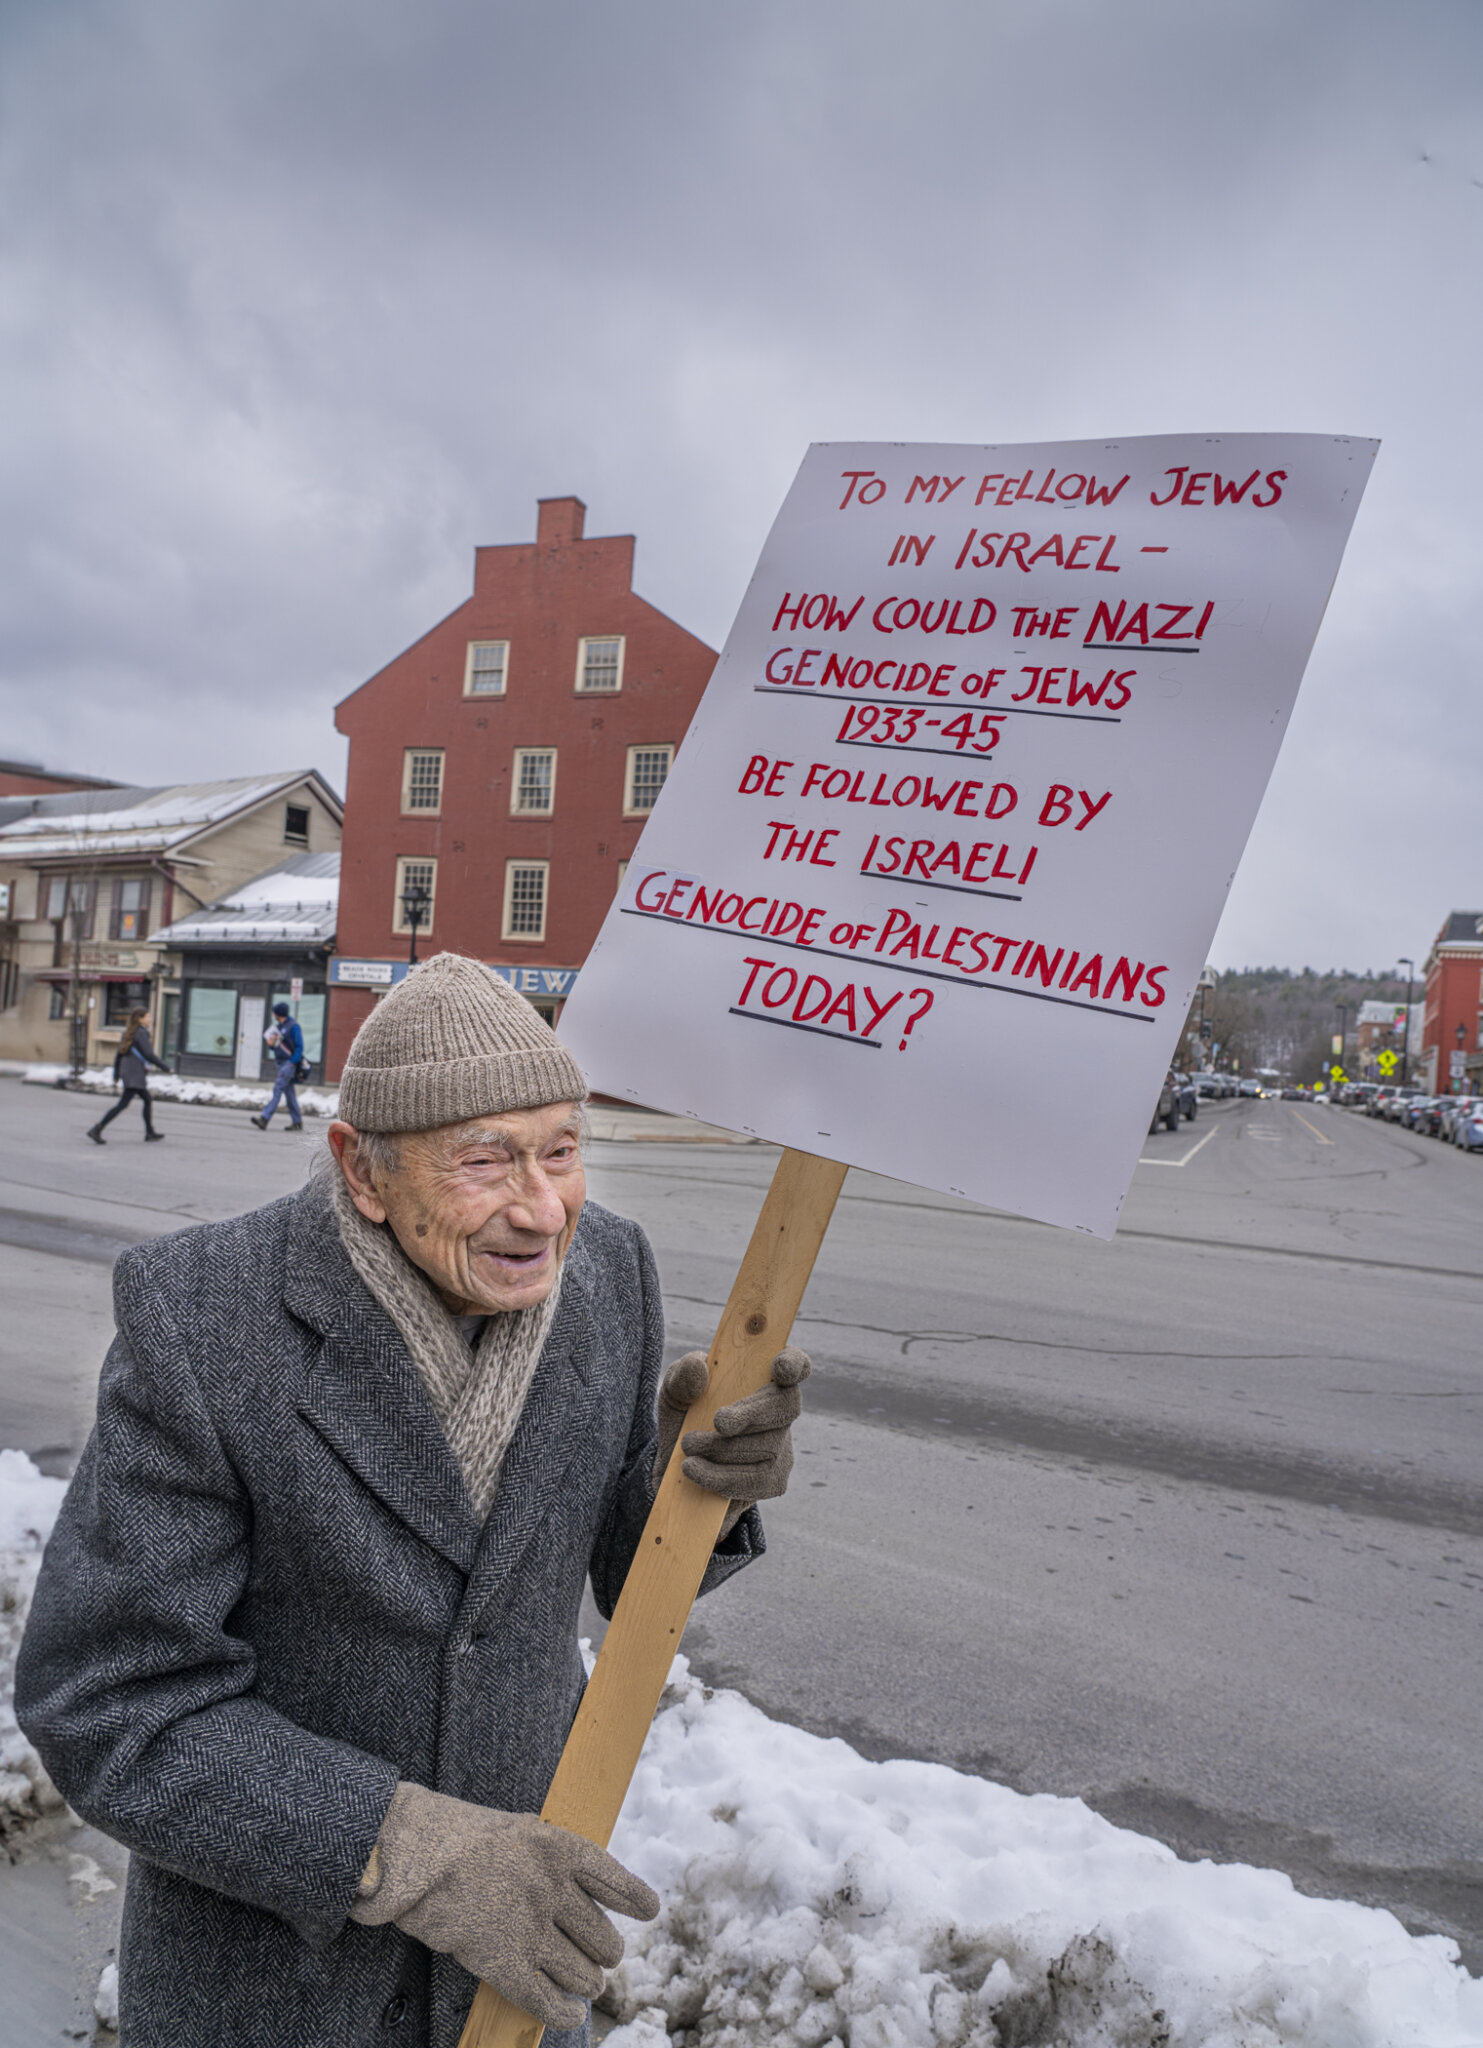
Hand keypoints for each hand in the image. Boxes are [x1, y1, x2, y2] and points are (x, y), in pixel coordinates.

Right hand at [349, 1784, 658, 2030]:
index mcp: (560, 1849)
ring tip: (588, 1983)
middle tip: (601, 1957)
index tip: (650, 1911)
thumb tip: (581, 1886)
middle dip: (606, 1952)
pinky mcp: (505, 1964)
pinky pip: (549, 2001)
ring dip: (589, 1982)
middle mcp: (554, 1889)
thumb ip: (553, 1857)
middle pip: (603, 1937)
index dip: (635, 1899)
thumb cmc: (459, 1839)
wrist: (415, 1857)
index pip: (614, 1880)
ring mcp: (531, 1929)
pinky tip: (570, 2012)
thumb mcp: (519, 1830)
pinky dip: (565, 2012)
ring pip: (583, 1973)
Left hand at [653, 1346, 810, 1517]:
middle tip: (719, 1421)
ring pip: (768, 1447)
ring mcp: (781, 1449)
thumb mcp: (674, 1394)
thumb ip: (682, 1376)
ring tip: (688, 1445)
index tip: (780, 1368)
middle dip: (753, 1413)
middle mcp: (779, 1412)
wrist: (672, 1473)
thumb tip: (699, 1367)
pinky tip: (693, 1469)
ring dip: (722, 1448)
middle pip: (786, 1406)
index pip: (795, 1365)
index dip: (794, 1363)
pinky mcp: (772, 1483)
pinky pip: (754, 1481)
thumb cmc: (683, 1421)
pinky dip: (718, 1476)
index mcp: (762, 1379)